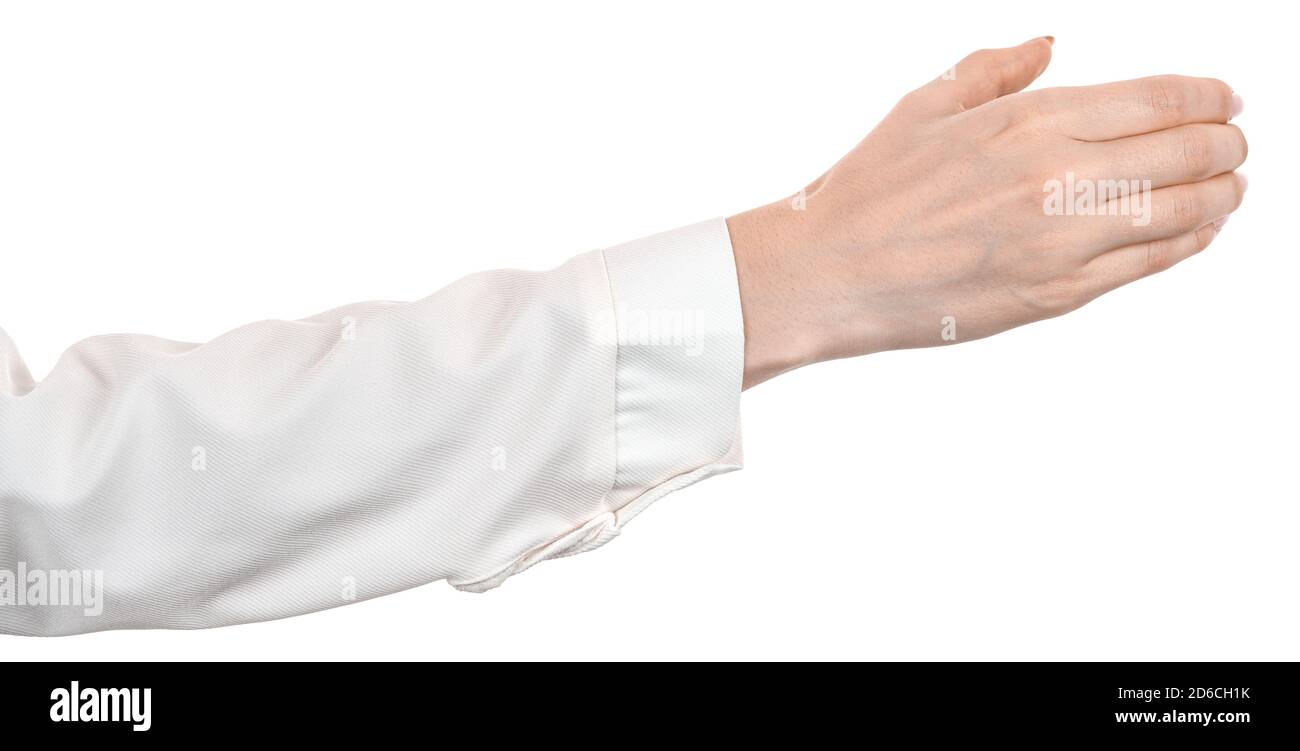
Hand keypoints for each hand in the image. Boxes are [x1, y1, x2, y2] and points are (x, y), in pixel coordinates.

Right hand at [728, 37, 1246, 387]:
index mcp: (1027, 120)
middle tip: (1234, 146)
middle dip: (1227, 146)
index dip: (1210, 98)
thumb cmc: (867, 192)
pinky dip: (1185, 243)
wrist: (828, 274)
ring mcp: (1063, 240)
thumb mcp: (925, 107)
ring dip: (1220, 196)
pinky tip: (1195, 232)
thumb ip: (993, 69)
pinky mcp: (1056, 295)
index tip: (1225, 101)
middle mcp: (1057, 176)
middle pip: (1188, 152)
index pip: (1159, 99)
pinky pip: (1147, 265)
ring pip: (1182, 211)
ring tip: (1228, 189)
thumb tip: (1048, 45)